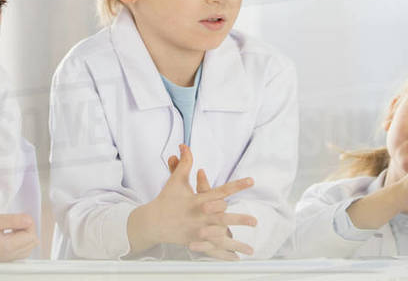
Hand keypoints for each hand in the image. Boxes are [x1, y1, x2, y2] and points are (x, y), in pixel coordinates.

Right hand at [0, 213, 36, 260]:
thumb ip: (12, 220)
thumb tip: (29, 220)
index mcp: (7, 247)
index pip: (31, 236)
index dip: (28, 223)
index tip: (17, 218)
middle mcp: (8, 257)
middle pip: (32, 243)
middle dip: (27, 230)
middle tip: (14, 223)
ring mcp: (5, 260)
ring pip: (27, 249)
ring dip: (24, 237)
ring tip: (11, 229)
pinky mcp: (2, 260)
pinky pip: (19, 253)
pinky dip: (19, 243)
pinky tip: (8, 236)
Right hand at [127, 144, 256, 258]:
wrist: (152, 222)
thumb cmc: (166, 200)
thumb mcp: (176, 181)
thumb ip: (184, 164)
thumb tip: (185, 146)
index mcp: (198, 200)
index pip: (221, 191)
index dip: (237, 186)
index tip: (252, 181)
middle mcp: (200, 216)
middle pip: (223, 218)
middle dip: (239, 220)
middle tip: (254, 221)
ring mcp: (197, 231)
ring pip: (220, 238)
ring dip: (236, 245)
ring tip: (251, 250)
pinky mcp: (195, 242)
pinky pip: (212, 251)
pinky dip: (224, 256)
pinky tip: (235, 260)